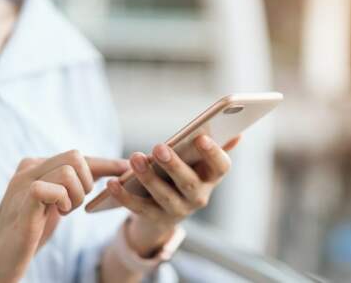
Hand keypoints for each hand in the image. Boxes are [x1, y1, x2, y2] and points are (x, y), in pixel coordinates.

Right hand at [0, 150, 126, 281]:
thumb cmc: (28, 233)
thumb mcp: (55, 203)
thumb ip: (70, 186)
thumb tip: (104, 173)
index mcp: (36, 166)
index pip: (78, 157)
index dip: (106, 163)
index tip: (127, 168)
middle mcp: (29, 168)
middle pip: (76, 156)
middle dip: (87, 182)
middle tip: (74, 204)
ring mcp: (24, 182)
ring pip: (69, 170)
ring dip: (76, 195)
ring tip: (63, 211)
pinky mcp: (24, 200)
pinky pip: (54, 187)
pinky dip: (63, 201)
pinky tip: (56, 214)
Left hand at [106, 135, 239, 255]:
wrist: (167, 211)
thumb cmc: (185, 173)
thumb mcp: (199, 161)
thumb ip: (216, 145)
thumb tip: (237, 132)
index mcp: (211, 177)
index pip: (221, 166)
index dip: (213, 153)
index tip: (201, 137)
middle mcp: (199, 197)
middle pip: (188, 182)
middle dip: (174, 165)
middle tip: (159, 147)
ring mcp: (177, 211)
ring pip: (163, 196)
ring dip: (148, 178)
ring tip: (134, 158)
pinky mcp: (155, 219)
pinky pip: (139, 208)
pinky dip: (124, 197)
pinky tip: (112, 183)